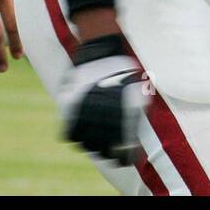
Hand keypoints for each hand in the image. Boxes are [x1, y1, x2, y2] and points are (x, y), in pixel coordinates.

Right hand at [57, 33, 147, 166]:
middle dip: (109, 153)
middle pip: (103, 152)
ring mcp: (84, 113)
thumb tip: (138, 149)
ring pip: (85, 145)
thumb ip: (137, 122)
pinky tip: (84, 130)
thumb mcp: (140, 96)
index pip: (123, 153)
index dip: (125, 158)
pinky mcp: (69, 107)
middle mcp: (102, 118)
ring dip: (92, 145)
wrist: (101, 51)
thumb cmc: (125, 73)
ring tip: (97, 140)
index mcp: (123, 118)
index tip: (126, 158)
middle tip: (111, 150)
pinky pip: (69, 133)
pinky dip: (76, 135)